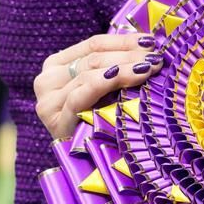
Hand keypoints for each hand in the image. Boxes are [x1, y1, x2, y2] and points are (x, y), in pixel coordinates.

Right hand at [34, 33, 161, 138]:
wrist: (87, 163)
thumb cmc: (99, 122)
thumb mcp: (106, 89)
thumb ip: (117, 65)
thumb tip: (149, 46)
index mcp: (57, 66)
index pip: (94, 44)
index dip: (124, 40)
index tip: (151, 41)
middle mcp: (46, 81)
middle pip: (94, 57)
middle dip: (129, 54)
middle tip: (156, 57)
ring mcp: (48, 101)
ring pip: (89, 72)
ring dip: (124, 67)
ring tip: (150, 68)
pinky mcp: (55, 121)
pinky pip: (81, 95)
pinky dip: (105, 82)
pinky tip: (128, 77)